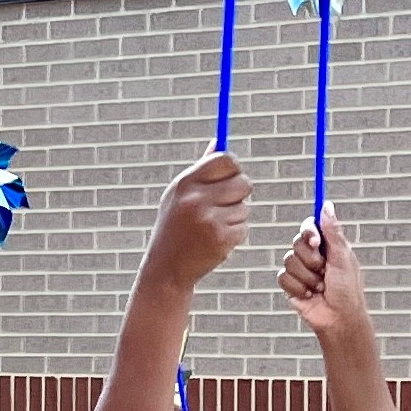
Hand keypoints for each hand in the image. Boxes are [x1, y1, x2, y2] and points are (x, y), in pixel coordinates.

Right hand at [145, 150, 251, 288]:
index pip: (225, 160)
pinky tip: (217, 240)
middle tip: (228, 201)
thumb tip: (219, 141)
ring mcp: (209, 220)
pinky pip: (243, 227)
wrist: (166, 268)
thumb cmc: (174, 226)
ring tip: (214, 225)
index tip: (232, 175)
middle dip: (240, 191)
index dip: (234, 167)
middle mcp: (197, 199)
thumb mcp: (179, 194)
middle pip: (242, 182)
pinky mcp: (221, 239)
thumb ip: (201, 169)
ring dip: (235, 215)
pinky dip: (235, 233)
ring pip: (244, 207)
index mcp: (186, 183)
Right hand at [278, 207, 365, 336]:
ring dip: (307, 277)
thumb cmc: (347, 290)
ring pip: (288, 260)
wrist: (339, 319)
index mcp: (326, 246)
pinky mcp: (290, 285)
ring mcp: (300, 270)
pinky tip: (310, 296)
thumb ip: (332, 232)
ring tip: (320, 287)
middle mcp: (312, 255)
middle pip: (296, 242)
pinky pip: (283, 277)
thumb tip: (326, 205)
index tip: (315, 240)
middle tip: (324, 272)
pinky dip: (298, 287)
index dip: (309, 231)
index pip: (309, 226)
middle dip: (311, 260)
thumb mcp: (343, 258)